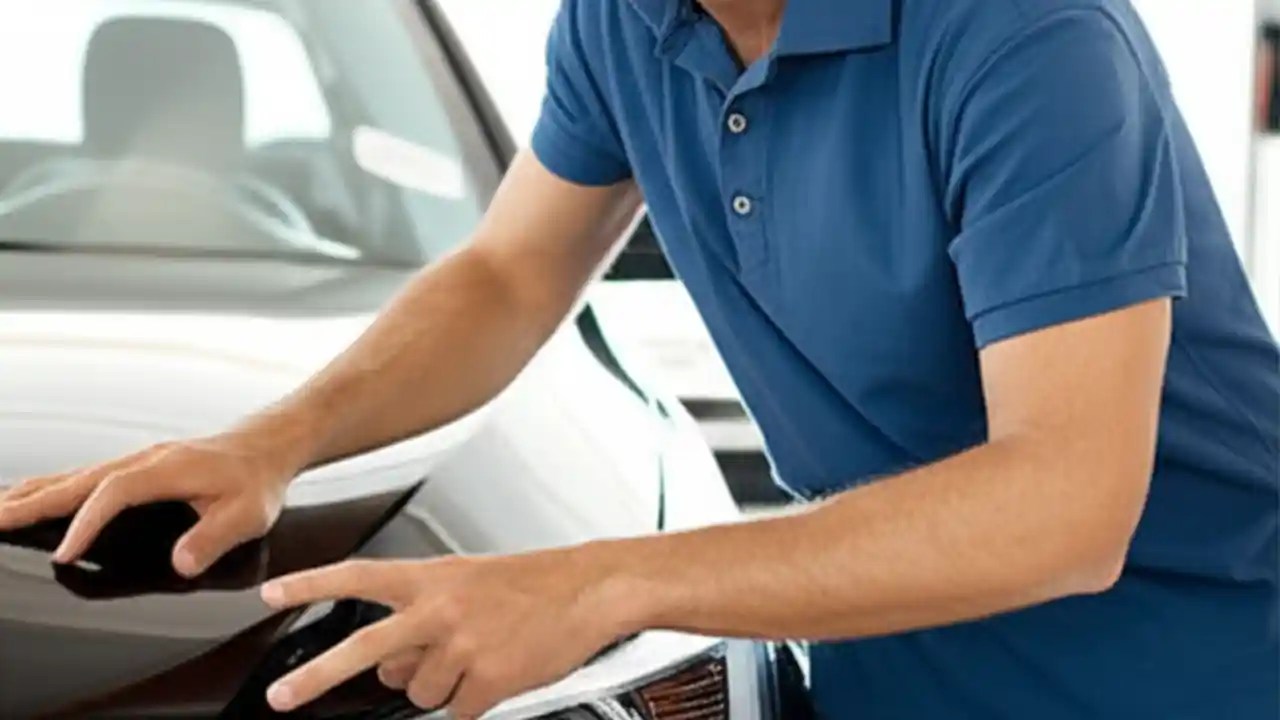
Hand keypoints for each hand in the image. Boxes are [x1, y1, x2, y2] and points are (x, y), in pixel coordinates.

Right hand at [0, 424, 301, 576]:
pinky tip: (34, 497)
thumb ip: (214, 538)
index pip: (114, 495)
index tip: (65, 553)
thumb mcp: (249, 514)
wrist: (267, 447)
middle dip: (32, 500)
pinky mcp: (138, 468)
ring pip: (75, 476)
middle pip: (78, 480)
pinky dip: (53, 487)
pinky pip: (86, 477)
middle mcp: (145, 460)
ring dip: (33, 492)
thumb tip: (182, 562)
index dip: (87, 524)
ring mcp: (138, 461)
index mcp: (166, 469)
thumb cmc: (257, 480)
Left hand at [260, 549, 634, 717]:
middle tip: (281, 699)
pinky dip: (475, 700)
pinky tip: (498, 672)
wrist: (589, 588)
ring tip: (480, 655)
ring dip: (442, 685)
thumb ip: (422, 616)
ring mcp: (461, 646)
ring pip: (420, 692)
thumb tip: (390, 667)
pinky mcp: (487, 679)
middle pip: (363, 649)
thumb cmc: (532, 583)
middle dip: (316, 678)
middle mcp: (439, 609)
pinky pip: (458, 710)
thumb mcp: (467, 582)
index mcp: (431, 578)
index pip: (359, 577)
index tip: (272, 594)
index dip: (311, 585)